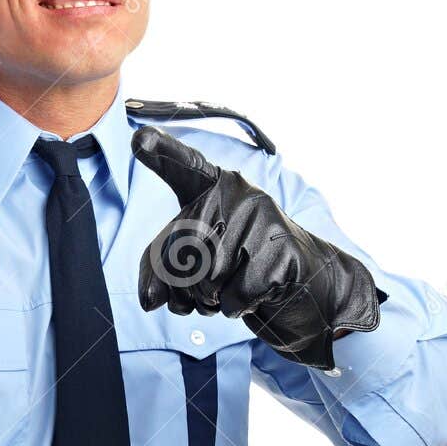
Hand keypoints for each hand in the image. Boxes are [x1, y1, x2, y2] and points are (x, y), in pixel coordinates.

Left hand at [133, 127, 383, 369]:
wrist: (307, 288)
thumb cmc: (239, 269)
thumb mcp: (194, 264)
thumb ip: (160, 273)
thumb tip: (149, 301)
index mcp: (214, 187)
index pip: (185, 167)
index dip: (162, 151)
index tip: (139, 137)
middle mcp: (238, 194)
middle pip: (179, 253)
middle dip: (185, 288)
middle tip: (210, 286)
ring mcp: (263, 218)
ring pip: (206, 279)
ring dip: (211, 300)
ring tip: (233, 285)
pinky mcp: (280, 251)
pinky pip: (233, 296)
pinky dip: (237, 308)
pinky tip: (256, 293)